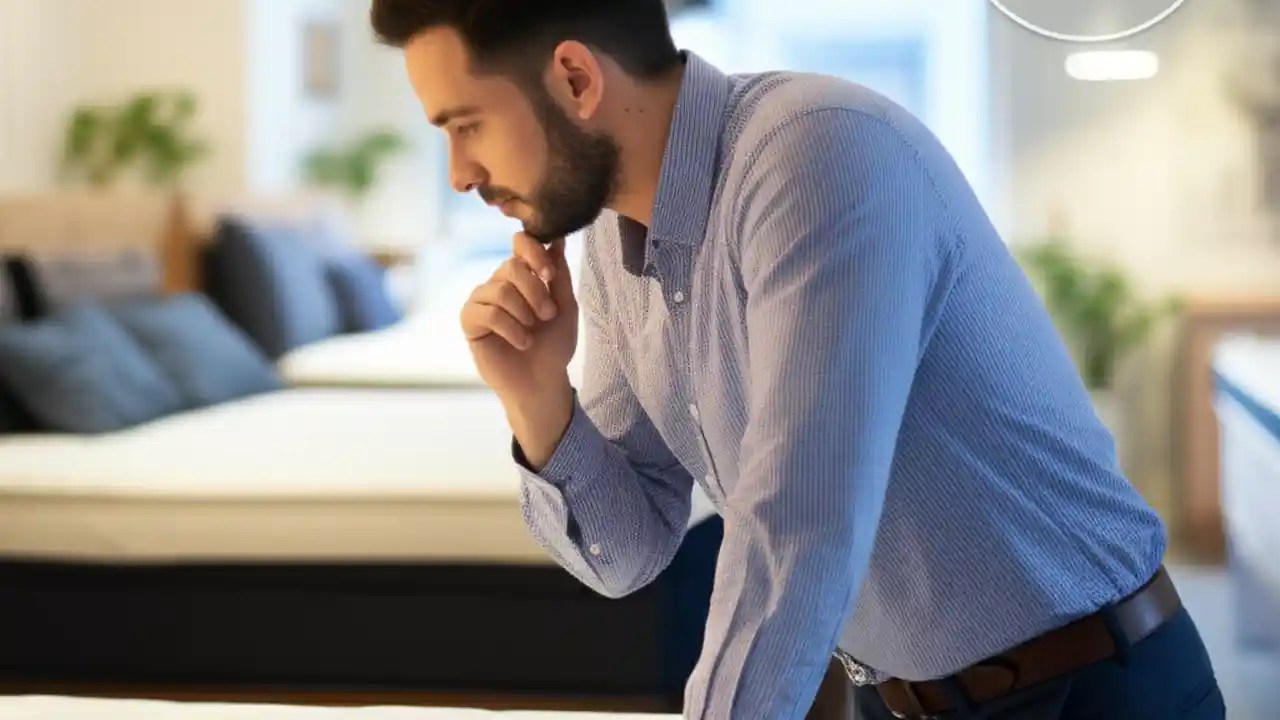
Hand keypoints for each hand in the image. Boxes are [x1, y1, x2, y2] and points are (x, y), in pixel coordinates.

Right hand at [461, 232, 578, 401]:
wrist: (542, 381)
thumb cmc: (554, 345)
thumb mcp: (565, 307)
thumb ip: (560, 275)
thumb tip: (558, 240)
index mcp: (523, 275)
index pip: (521, 243)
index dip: (534, 252)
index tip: (550, 275)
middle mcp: (500, 282)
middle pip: (511, 266)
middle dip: (535, 292)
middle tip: (548, 315)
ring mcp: (482, 300)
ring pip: (500, 289)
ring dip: (524, 313)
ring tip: (533, 333)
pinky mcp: (470, 320)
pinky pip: (488, 312)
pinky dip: (510, 328)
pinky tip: (521, 342)